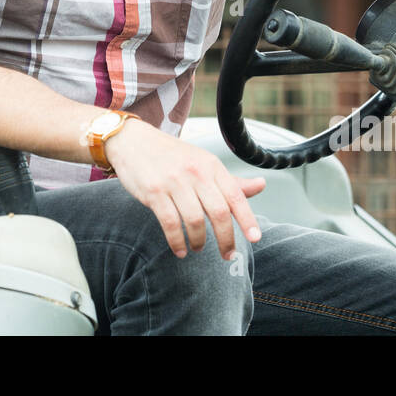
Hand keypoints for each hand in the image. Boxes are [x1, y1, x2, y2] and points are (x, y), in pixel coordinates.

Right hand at [102, 119, 264, 259]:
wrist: (133, 141)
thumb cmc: (172, 156)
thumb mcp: (204, 163)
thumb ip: (230, 181)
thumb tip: (261, 185)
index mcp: (211, 165)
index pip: (235, 195)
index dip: (247, 218)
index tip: (255, 238)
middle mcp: (195, 172)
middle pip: (218, 212)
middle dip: (225, 238)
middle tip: (227, 254)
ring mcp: (174, 182)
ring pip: (195, 220)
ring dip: (199, 241)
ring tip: (199, 248)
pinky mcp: (153, 192)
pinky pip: (170, 223)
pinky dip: (177, 241)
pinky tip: (180, 249)